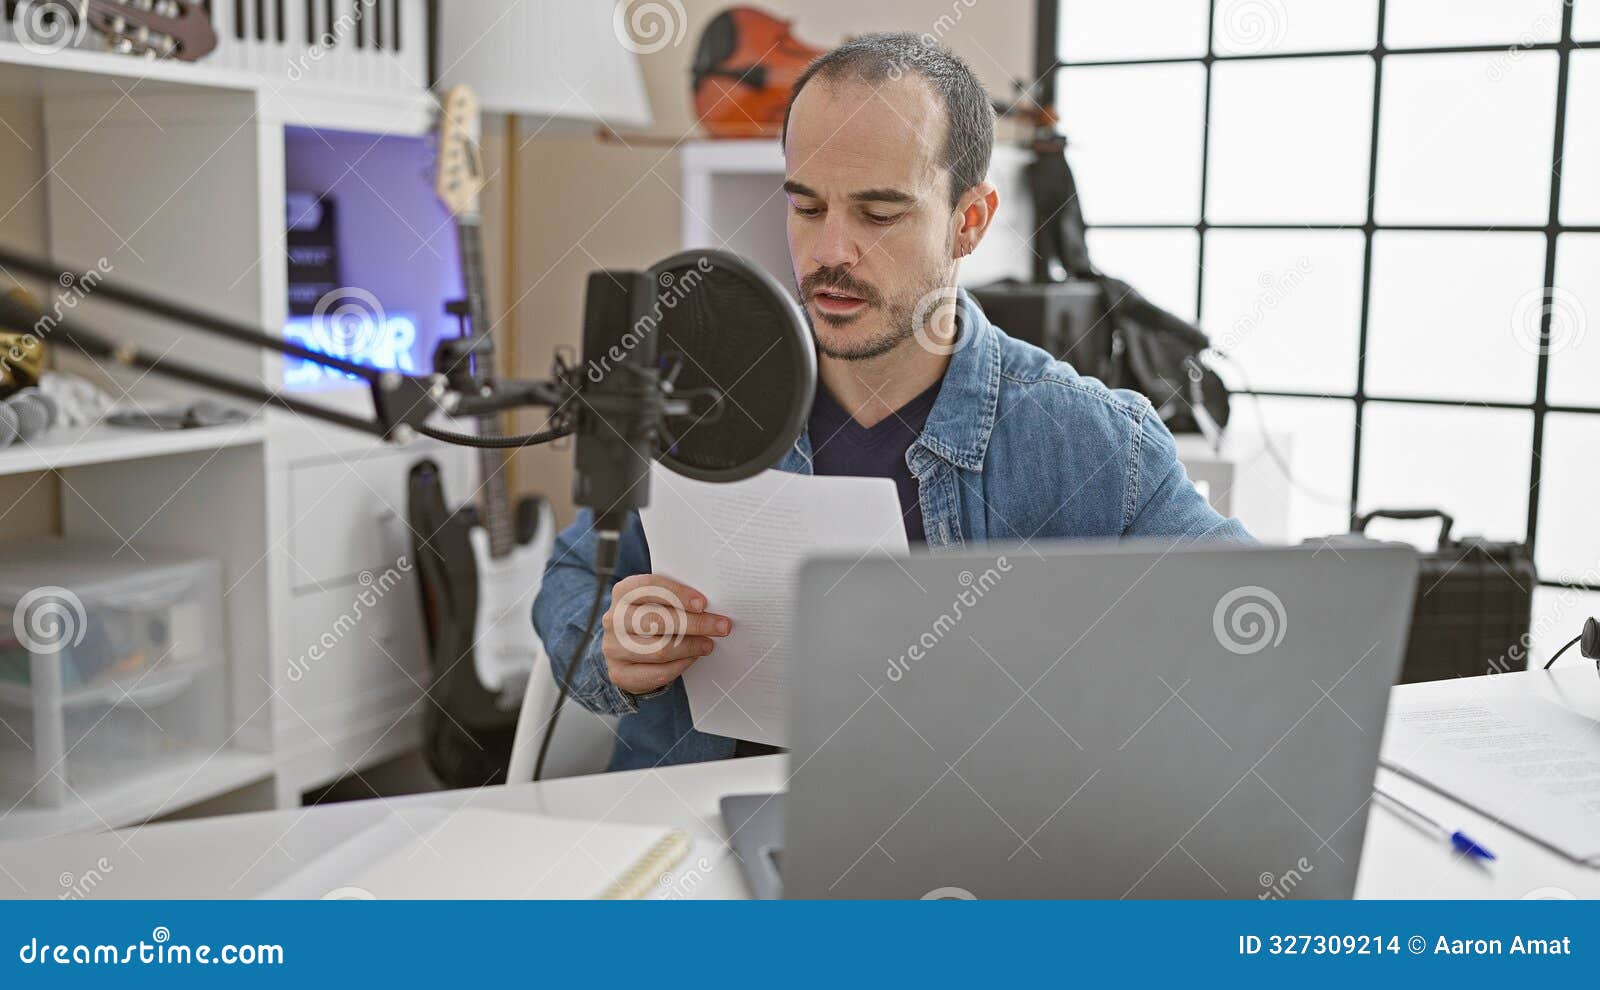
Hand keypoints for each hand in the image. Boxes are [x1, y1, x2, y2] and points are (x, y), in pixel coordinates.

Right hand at [601, 574, 731, 695]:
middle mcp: (613, 618)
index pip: (649, 587)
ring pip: (660, 649)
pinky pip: (657, 672)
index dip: (677, 594)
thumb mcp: (657, 602)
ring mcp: (613, 647)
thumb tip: (710, 605)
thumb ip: (676, 599)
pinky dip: (681, 665)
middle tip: (721, 626)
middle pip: (657, 620)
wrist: (626, 649)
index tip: (703, 604)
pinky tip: (692, 658)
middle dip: (696, 624)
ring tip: (709, 644)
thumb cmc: (649, 619)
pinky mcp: (619, 673)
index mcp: (623, 592)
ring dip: (691, 647)